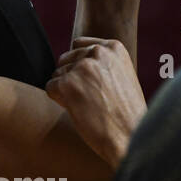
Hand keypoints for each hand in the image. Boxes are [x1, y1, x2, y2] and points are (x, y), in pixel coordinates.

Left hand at [46, 37, 145, 167]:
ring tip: (89, 105)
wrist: (131, 136)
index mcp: (114, 48)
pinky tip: (80, 110)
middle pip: (65, 59)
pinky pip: (50, 88)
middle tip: (92, 99)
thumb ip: (102, 62)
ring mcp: (81, 67)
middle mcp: (97, 52)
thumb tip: (74, 56)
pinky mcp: (67, 84)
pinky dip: (59, 101)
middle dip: (72, 78)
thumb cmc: (127, 113)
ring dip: (66, 91)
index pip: (79, 45)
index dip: (80, 66)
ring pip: (57, 74)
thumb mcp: (122, 76)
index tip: (93, 83)